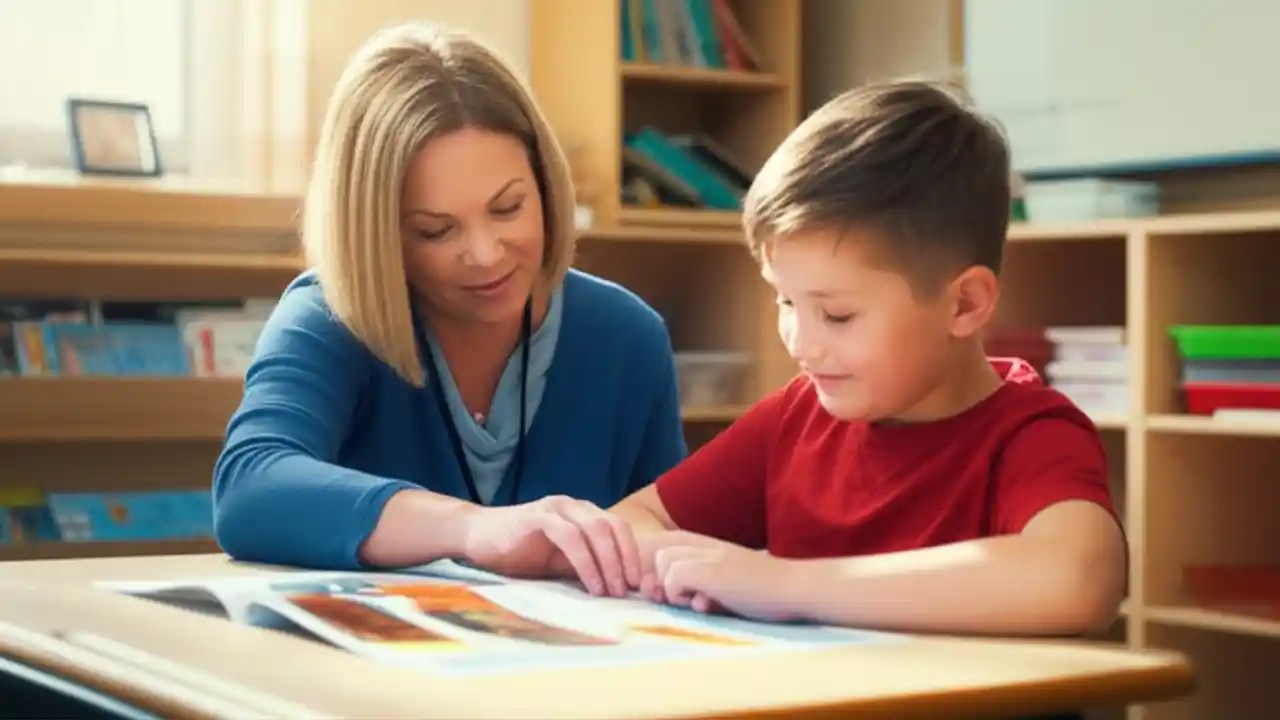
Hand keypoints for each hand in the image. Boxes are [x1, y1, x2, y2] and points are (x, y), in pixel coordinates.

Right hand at [461, 495, 639, 596]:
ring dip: (608, 563)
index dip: (631, 554)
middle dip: (624, 560)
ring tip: (610, 591)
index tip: (637, 584)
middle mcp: (573, 506)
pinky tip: (590, 584)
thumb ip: (585, 566)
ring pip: (595, 530)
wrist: (476, 536)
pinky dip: (585, 561)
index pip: (618, 528)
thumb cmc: (519, 552)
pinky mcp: (537, 517)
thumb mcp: (559, 561)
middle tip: (627, 590)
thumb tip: (617, 588)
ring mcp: (555, 509)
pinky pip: (569, 536)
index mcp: (582, 514)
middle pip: (612, 527)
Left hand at [642, 532, 801, 621]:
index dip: (661, 572)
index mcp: (704, 543)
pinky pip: (673, 580)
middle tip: (693, 599)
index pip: (661, 545)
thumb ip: (692, 580)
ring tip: (704, 601)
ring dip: (676, 590)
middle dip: (666, 581)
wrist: (794, 588)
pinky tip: (708, 603)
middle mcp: (702, 543)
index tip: (681, 592)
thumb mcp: (722, 579)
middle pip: (657, 555)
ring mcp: (706, 554)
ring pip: (662, 566)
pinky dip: (683, 597)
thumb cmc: (761, 591)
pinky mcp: (710, 570)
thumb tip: (654, 588)